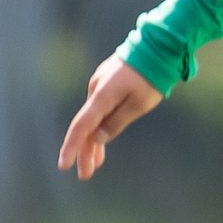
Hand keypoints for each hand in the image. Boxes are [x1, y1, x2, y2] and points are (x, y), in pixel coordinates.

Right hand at [57, 54, 162, 180]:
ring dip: (94, 141)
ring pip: (93, 118)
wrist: (158, 47)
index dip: (72, 147)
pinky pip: (100, 109)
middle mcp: (95, 90)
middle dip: (85, 151)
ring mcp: (100, 84)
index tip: (64, 165)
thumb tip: (98, 138)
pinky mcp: (108, 82)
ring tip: (96, 164)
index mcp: (101, 96)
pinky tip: (102, 139)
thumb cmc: (152, 77)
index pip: (82, 126)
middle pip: (86, 126)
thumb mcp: (139, 104)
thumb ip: (117, 122)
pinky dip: (101, 125)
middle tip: (85, 175)